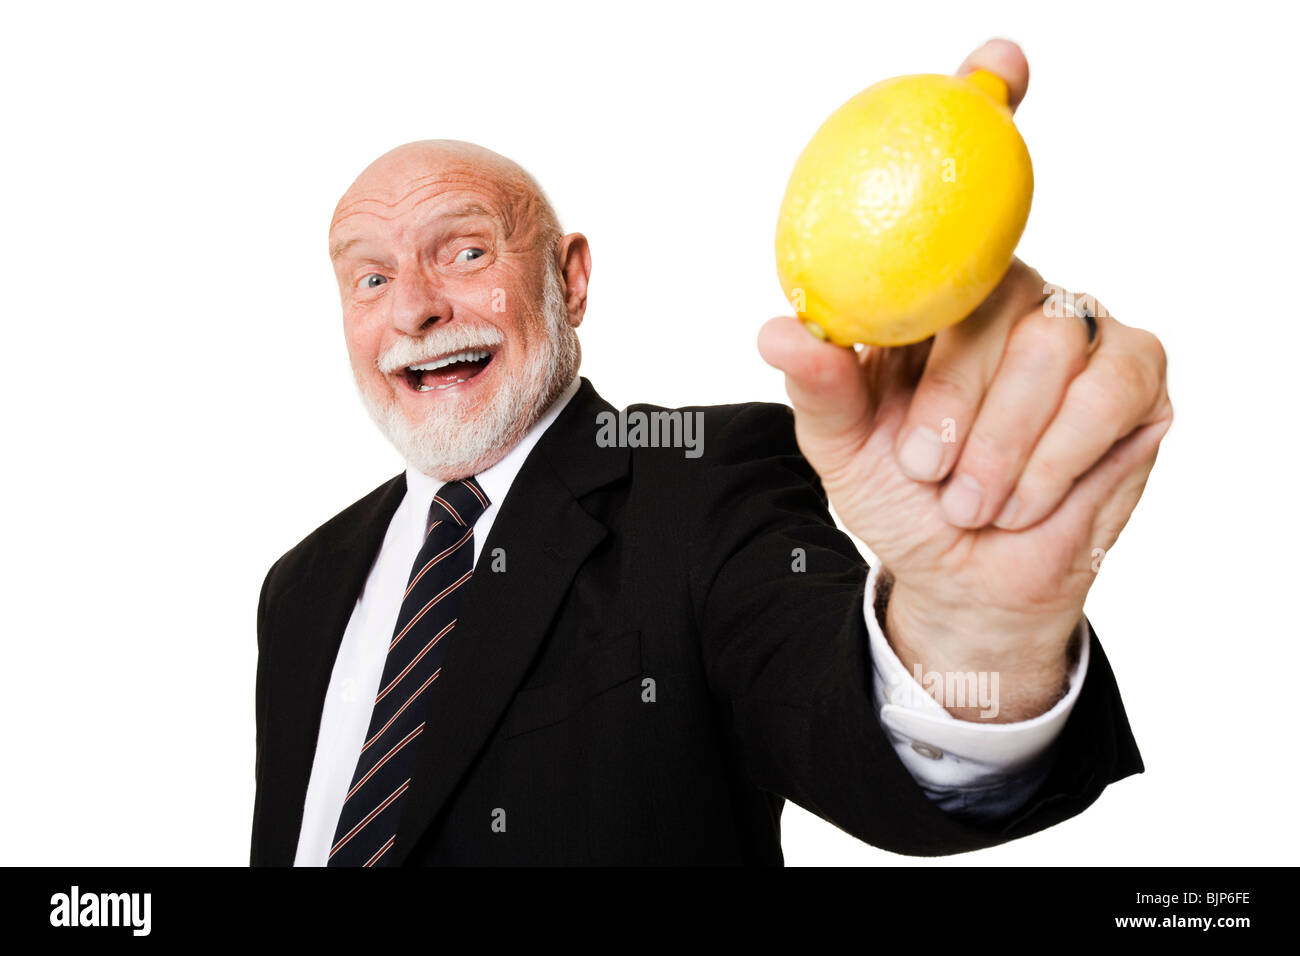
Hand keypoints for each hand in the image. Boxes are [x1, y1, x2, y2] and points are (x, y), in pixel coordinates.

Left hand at [757, 39, 1173, 720]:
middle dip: (953, 398)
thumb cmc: (902, 497)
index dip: (986, 107)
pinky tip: (1024, 497)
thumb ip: (823, 383)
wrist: (964, 578)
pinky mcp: (1139, 378)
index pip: (968, 187)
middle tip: (925, 465)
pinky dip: (1055, 456)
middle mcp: (1014, 293)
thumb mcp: (842, 444)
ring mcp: (1082, 330)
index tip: (996, 59)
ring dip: (1000, 441)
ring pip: (1054, 343)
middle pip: (1000, 289)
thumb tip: (780, 325)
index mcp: (939, 291)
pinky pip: (1110, 390)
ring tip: (968, 496)